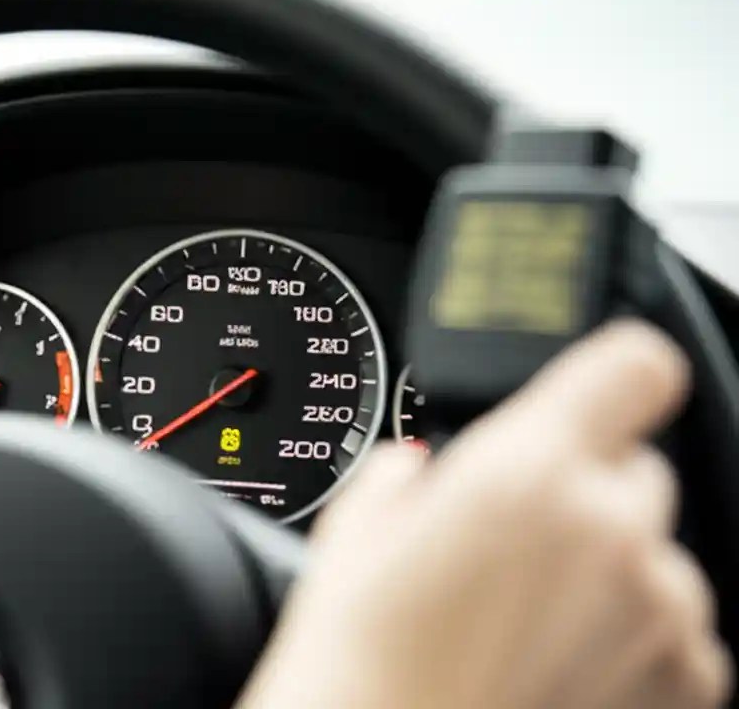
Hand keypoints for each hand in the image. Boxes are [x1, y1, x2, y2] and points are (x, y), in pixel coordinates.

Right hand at [238, 320, 732, 708]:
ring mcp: (658, 610)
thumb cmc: (361, 668)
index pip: (636, 364)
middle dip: (586, 495)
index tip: (596, 398)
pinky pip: (683, 632)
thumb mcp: (354, 538)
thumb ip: (407, 476)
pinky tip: (560, 665)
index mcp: (527, 470)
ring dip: (612, 573)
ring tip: (528, 625)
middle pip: (638, 469)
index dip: (614, 378)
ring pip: (660, 554)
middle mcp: (610, 530)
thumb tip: (420, 472)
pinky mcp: (687, 682)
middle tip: (516, 549)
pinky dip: (638, 642)